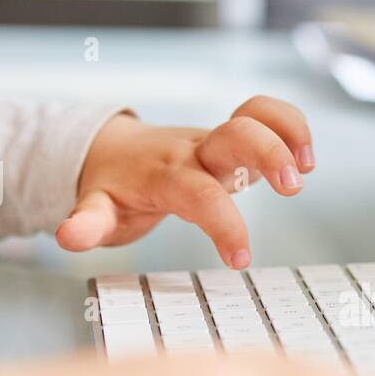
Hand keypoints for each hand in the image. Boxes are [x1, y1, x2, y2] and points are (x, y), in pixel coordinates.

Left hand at [56, 96, 315, 267]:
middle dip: (269, 154)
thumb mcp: (95, 210)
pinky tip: (305, 158)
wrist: (111, 152)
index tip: (241, 261)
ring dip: (289, 132)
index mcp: (166, 175)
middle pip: (237, 134)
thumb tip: (68, 238)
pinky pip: (266, 115)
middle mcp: (196, 150)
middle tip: (292, 188)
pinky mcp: (232, 136)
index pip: (201, 195)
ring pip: (256, 114)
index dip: (225, 226)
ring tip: (306, 168)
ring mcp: (216, 140)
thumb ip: (88, 223)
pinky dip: (291, 127)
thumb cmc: (112, 188)